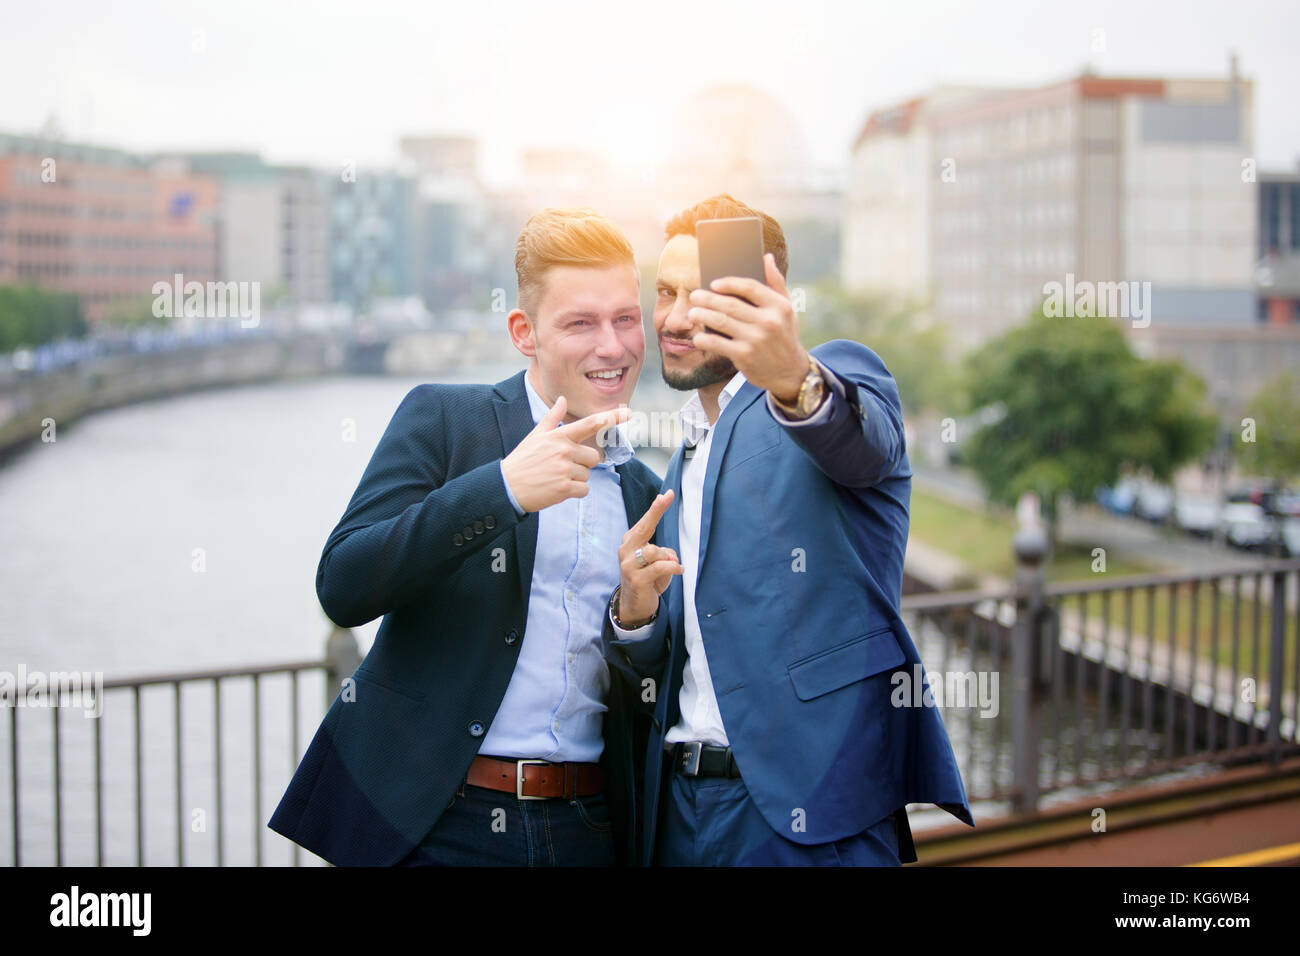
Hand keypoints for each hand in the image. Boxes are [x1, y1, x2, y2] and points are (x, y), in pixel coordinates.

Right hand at [501, 396, 628, 512]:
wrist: (506, 486)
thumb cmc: (523, 460)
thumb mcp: (536, 436)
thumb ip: (553, 418)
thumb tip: (562, 399)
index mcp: (559, 436)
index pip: (590, 424)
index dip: (611, 418)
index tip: (629, 413)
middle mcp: (564, 450)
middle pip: (593, 457)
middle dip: (582, 464)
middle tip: (560, 467)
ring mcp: (565, 469)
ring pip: (587, 474)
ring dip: (576, 479)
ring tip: (555, 478)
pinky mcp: (565, 488)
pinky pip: (584, 489)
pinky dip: (574, 492)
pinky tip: (558, 489)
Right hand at [616, 490, 682, 624]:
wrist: (635, 606)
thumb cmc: (648, 580)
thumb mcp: (656, 563)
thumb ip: (663, 553)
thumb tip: (671, 554)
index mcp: (630, 543)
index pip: (645, 522)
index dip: (656, 508)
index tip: (666, 494)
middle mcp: (626, 551)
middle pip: (644, 528)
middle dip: (656, 511)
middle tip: (666, 497)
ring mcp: (629, 566)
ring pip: (654, 551)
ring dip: (668, 557)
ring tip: (672, 565)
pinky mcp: (636, 579)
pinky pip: (659, 567)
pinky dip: (673, 567)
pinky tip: (679, 569)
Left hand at [687, 253, 809, 404]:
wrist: (789, 372)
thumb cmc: (784, 335)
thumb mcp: (787, 309)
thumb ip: (776, 282)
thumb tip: (766, 257)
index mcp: (779, 306)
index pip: (750, 287)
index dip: (729, 283)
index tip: (714, 283)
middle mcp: (768, 322)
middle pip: (731, 304)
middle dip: (708, 299)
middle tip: (695, 296)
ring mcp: (756, 339)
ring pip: (721, 322)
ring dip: (702, 315)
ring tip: (693, 313)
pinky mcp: (744, 356)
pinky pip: (718, 344)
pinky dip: (704, 339)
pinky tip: (697, 337)